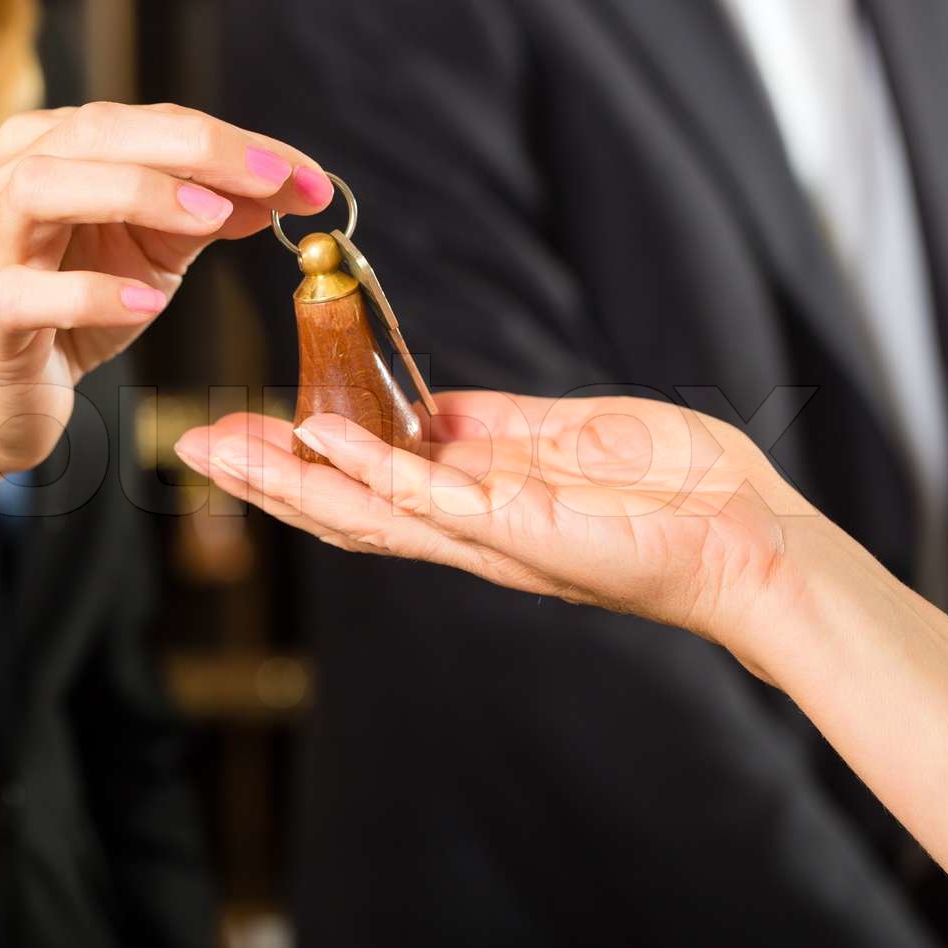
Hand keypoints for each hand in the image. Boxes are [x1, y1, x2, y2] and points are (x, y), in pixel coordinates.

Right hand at [0, 101, 332, 486]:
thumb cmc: (70, 314)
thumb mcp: (153, 255)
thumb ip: (209, 216)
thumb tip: (286, 188)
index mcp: (53, 147)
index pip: (152, 123)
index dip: (236, 142)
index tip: (308, 174)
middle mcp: (10, 178)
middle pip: (98, 132)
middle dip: (197, 149)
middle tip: (276, 180)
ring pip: (46, 188)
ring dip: (136, 193)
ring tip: (210, 218)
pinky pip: (29, 293)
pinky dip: (91, 293)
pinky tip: (146, 302)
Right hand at [177, 390, 837, 668]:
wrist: (751, 541)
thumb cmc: (675, 490)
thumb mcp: (567, 436)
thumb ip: (493, 427)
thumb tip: (430, 407)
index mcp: (478, 503)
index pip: (370, 482)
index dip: (303, 460)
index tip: (250, 428)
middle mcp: (467, 529)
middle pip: (344, 505)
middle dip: (267, 476)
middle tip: (196, 444)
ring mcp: (486, 533)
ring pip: (364, 510)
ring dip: (288, 478)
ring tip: (221, 447)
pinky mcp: (516, 529)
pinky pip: (426, 497)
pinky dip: (366, 469)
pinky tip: (315, 442)